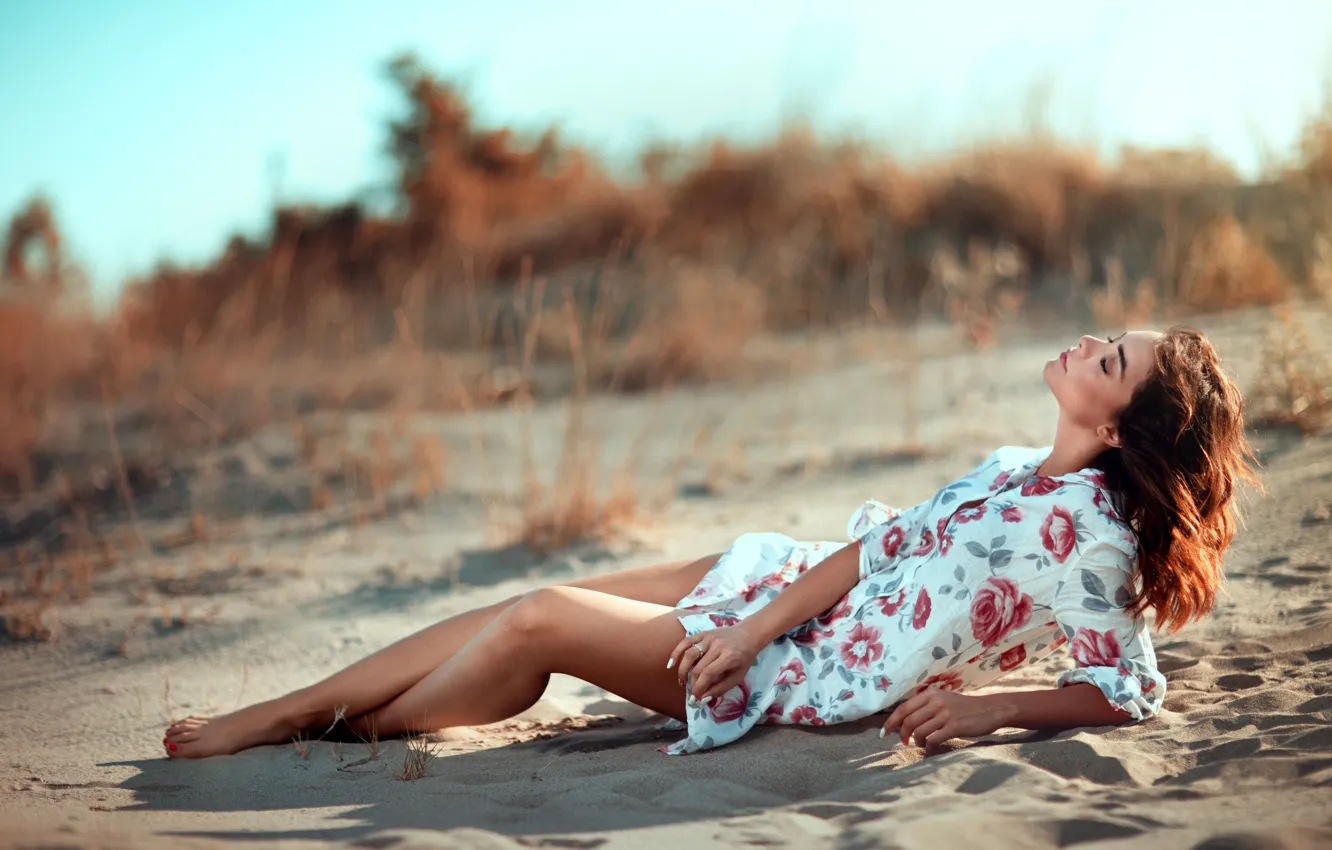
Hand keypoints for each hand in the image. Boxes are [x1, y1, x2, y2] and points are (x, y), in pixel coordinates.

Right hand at [667, 625, 761, 703]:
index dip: (698, 688)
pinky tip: (671, 663)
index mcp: (729, 657)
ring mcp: (709, 638)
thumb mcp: (738, 676)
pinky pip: (686, 642)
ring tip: (682, 681)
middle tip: (691, 693)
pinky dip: (676, 652)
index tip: (695, 699)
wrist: (748, 634)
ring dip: (682, 670)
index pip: (708, 674)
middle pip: (698, 667)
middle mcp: (717, 646)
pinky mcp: (703, 633)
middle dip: (692, 683)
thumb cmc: (744, 658)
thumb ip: (721, 688)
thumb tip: (703, 698)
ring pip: (689, 654)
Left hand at [880, 690, 1000, 752]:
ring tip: (922, 744)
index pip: (904, 708)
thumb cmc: (964, 708)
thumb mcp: (944, 699)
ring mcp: (946, 714)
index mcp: (931, 694)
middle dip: (902, 734)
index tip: (884, 732)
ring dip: (917, 741)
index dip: (891, 721)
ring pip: (920, 731)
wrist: (990, 710)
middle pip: (908, 721)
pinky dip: (929, 747)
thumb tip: (904, 719)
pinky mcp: (955, 727)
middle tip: (904, 742)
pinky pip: (934, 739)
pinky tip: (931, 748)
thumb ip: (926, 705)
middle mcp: (936, 702)